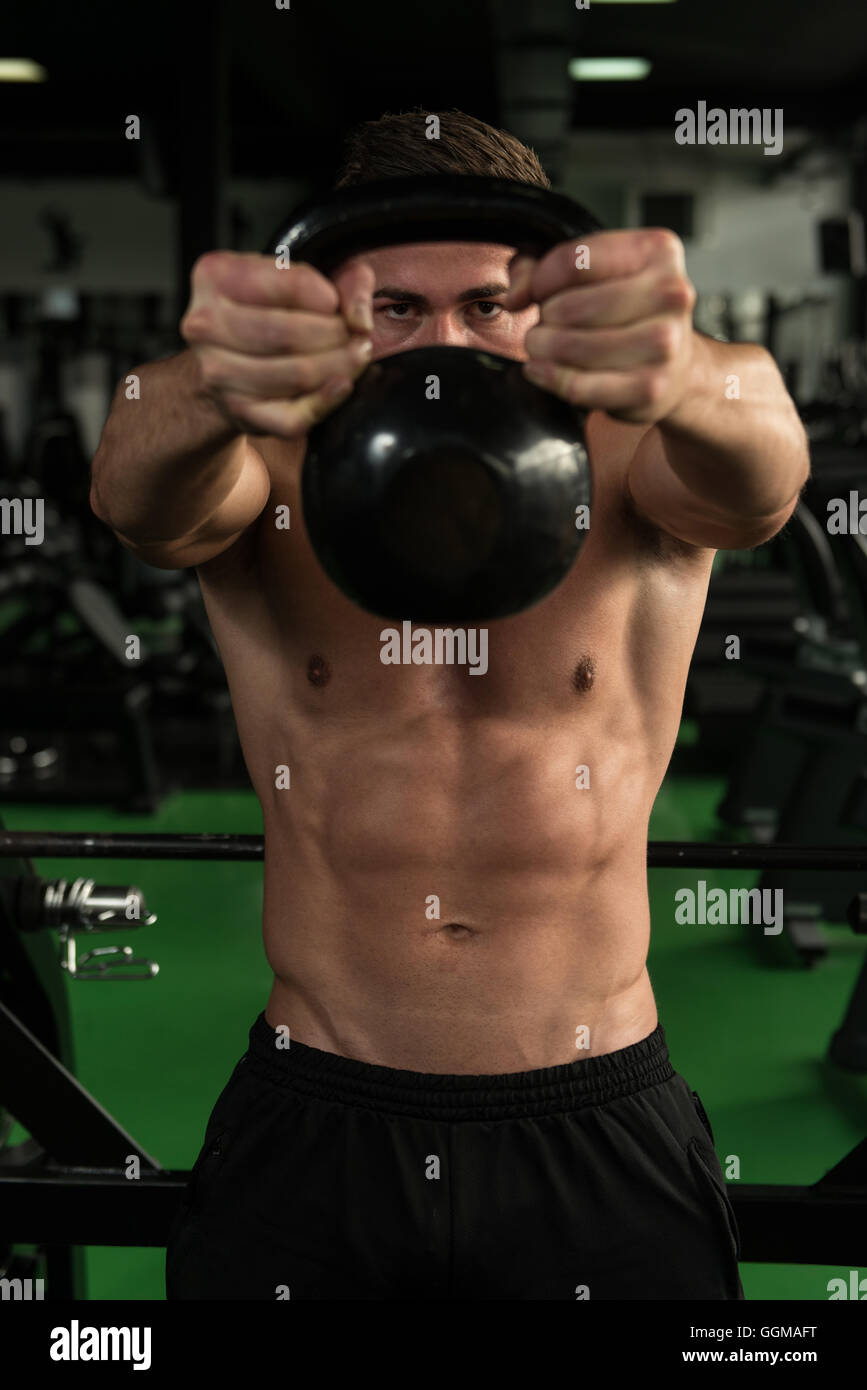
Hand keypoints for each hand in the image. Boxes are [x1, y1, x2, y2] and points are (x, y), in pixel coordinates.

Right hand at [179, 251, 375, 437]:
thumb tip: (360, 320)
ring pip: (296, 375)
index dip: (331, 298)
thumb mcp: (304, 279)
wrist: (228, 360)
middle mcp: (206, 325)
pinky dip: (325, 402)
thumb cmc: (268, 311)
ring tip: (355, 357)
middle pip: (291, 334)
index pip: (292, 284)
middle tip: (357, 337)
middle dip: (338, 336)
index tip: (339, 306)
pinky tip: (341, 386)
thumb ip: (346, 282)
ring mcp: (218, 373)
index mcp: (215, 276)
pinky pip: (291, 417)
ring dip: (339, 367)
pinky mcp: (238, 412)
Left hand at [503, 229, 696, 424]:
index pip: (575, 260)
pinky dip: (552, 379)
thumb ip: (538, 266)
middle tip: (545, 325)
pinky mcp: (650, 387)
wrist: (675, 364)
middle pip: (571, 307)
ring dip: (543, 349)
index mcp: (658, 251)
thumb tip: (517, 295)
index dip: (540, 279)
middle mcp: (671, 294)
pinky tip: (542, 370)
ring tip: (543, 346)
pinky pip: (580, 386)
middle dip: (544, 318)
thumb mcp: (589, 271)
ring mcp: (665, 344)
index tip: (535, 292)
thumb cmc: (626, 311)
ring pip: (573, 347)